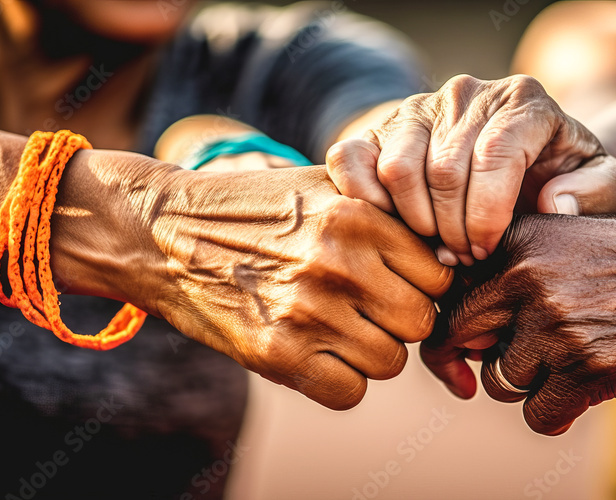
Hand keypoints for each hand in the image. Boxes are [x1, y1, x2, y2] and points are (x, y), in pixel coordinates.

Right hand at [88, 162, 451, 409]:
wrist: (164, 233)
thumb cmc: (256, 208)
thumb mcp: (323, 183)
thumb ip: (387, 206)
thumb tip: (451, 248)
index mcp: (357, 216)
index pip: (438, 274)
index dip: (422, 281)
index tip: (397, 281)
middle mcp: (338, 263)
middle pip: (420, 321)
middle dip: (401, 318)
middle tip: (369, 307)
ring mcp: (307, 312)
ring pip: (390, 360)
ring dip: (371, 350)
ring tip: (339, 326)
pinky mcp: (277, 356)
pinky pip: (349, 392)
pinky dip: (341, 381)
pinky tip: (320, 353)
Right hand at [326, 74, 615, 265]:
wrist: (524, 167)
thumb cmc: (565, 182)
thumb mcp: (604, 188)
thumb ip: (599, 192)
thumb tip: (556, 203)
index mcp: (524, 101)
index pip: (495, 154)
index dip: (488, 214)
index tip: (489, 252)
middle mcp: (470, 93)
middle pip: (445, 169)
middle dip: (454, 230)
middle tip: (466, 262)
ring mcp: (421, 106)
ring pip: (399, 167)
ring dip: (416, 224)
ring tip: (440, 251)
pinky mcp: (382, 126)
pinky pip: (353, 158)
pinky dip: (367, 202)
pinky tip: (397, 231)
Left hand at [421, 211, 615, 433]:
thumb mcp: (574, 234)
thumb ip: (516, 267)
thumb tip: (462, 328)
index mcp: (518, 241)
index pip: (451, 298)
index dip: (449, 334)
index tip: (463, 357)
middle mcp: (527, 278)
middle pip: (460, 340)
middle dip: (474, 363)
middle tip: (492, 377)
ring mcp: (556, 324)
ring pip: (503, 382)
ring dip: (533, 385)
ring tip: (575, 363)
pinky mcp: (587, 368)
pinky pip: (538, 416)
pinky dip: (557, 415)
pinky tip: (583, 396)